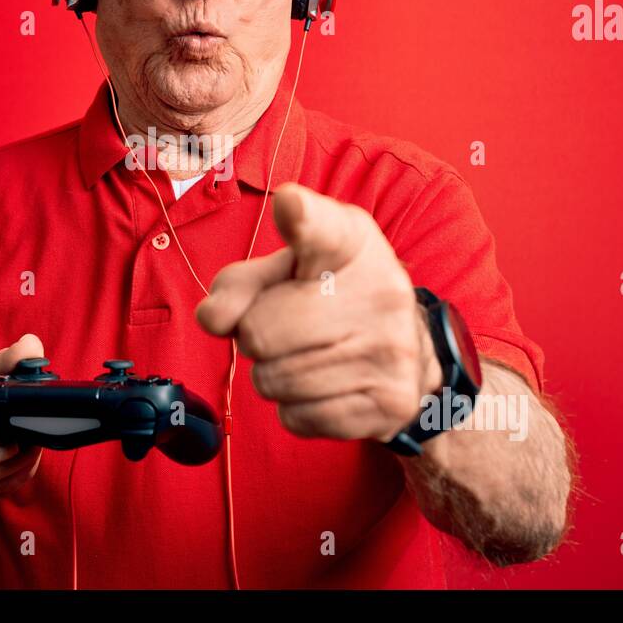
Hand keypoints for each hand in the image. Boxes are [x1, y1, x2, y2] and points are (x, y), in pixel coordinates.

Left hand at [195, 183, 441, 443]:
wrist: (409, 349)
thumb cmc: (325, 298)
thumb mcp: (282, 273)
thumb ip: (236, 285)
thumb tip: (213, 319)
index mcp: (350, 241)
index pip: (318, 227)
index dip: (299, 216)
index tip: (290, 204)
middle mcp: (381, 289)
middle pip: (258, 332)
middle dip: (254, 338)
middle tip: (284, 329)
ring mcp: (392, 348)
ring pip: (273, 382)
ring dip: (273, 376)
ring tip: (304, 356)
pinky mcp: (391, 402)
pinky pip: (298, 418)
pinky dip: (296, 409)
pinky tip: (324, 385)